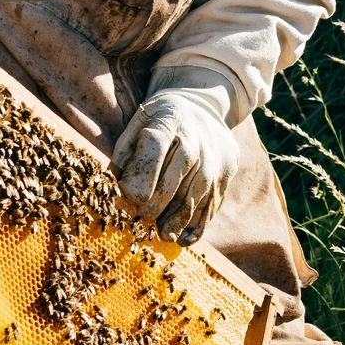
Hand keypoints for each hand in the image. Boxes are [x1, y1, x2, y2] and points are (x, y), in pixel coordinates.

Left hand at [111, 68, 240, 244]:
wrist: (201, 106)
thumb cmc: (159, 121)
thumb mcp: (137, 124)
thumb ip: (125, 153)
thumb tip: (116, 187)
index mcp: (168, 121)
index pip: (155, 149)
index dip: (142, 177)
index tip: (130, 197)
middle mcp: (196, 136)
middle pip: (177, 176)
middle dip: (157, 203)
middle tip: (143, 219)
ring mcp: (216, 154)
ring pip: (197, 193)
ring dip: (179, 219)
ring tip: (164, 235)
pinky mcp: (228, 168)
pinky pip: (214, 201)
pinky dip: (199, 223)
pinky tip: (184, 238)